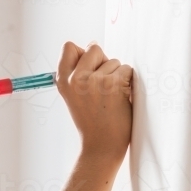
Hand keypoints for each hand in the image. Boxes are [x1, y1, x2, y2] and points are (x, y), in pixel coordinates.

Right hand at [55, 41, 133, 163]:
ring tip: (111, 98)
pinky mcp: (114, 84)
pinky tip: (121, 99)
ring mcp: (95, 81)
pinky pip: (127, 70)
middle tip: (102, 86)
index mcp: (63, 81)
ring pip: (114, 61)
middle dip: (103, 62)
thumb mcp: (74, 96)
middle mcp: (76, 79)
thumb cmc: (91, 121)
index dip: (82, 54)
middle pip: (94, 48)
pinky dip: (128, 83)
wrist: (101, 146)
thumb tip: (93, 45)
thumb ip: (78, 72)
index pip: (69, 47)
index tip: (89, 68)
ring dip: (117, 76)